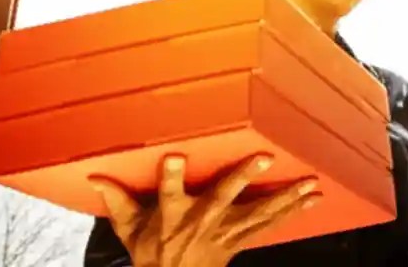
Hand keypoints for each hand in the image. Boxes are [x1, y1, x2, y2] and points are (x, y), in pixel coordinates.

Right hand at [90, 153, 321, 266]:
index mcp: (171, 215)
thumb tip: (94, 177)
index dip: (171, 175)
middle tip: (264, 157)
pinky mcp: (241, 240)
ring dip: (284, 198)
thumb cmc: (151, 252)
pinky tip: (313, 200)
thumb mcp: (128, 229)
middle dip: (242, 178)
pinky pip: (270, 226)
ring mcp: (224, 233)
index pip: (167, 192)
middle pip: (222, 197)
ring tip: (309, 184)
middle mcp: (201, 222)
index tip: (174, 156)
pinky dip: (293, 213)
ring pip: (257, 213)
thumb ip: (116, 199)